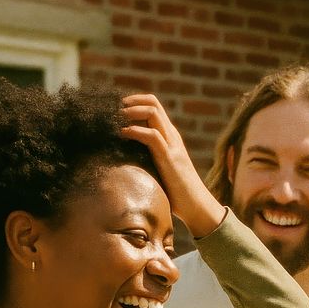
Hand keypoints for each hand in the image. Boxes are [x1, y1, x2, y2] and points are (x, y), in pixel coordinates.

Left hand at [121, 94, 225, 236]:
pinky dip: (133, 131)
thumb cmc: (177, 192)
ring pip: (152, 112)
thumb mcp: (159, 168)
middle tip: (112, 110)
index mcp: (169, 136)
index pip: (152, 106)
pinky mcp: (170, 157)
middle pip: (152, 102)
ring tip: (114, 120)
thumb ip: (147, 158)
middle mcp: (171, 135)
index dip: (133, 103)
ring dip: (130, 112)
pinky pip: (151, 135)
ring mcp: (172, 144)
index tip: (116, 110)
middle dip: (129, 101)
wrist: (196, 205)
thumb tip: (123, 160)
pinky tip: (121, 135)